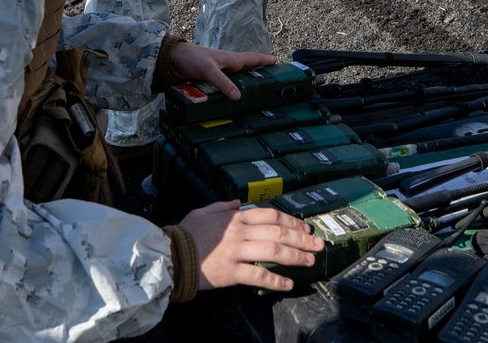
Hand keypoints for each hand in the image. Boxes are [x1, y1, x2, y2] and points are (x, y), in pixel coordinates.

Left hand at [168, 42, 276, 99]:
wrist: (172, 60)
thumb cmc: (192, 58)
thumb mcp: (209, 70)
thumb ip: (223, 83)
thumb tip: (238, 97)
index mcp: (232, 59)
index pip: (254, 59)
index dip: (266, 61)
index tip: (279, 62)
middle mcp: (228, 66)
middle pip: (248, 71)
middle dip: (260, 76)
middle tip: (272, 84)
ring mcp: (220, 74)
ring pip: (237, 81)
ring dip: (245, 87)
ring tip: (256, 97)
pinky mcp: (211, 82)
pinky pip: (225, 88)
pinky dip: (231, 94)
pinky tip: (233, 102)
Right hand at [179, 200, 324, 290]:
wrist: (169, 255)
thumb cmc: (185, 234)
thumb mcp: (203, 212)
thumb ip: (223, 207)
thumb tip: (238, 204)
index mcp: (235, 218)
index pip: (271, 216)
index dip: (291, 221)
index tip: (305, 228)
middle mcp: (239, 232)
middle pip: (278, 233)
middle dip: (302, 238)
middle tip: (318, 245)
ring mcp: (236, 251)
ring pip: (274, 252)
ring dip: (295, 257)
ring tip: (310, 262)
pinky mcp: (231, 272)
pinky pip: (258, 276)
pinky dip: (276, 281)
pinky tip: (288, 284)